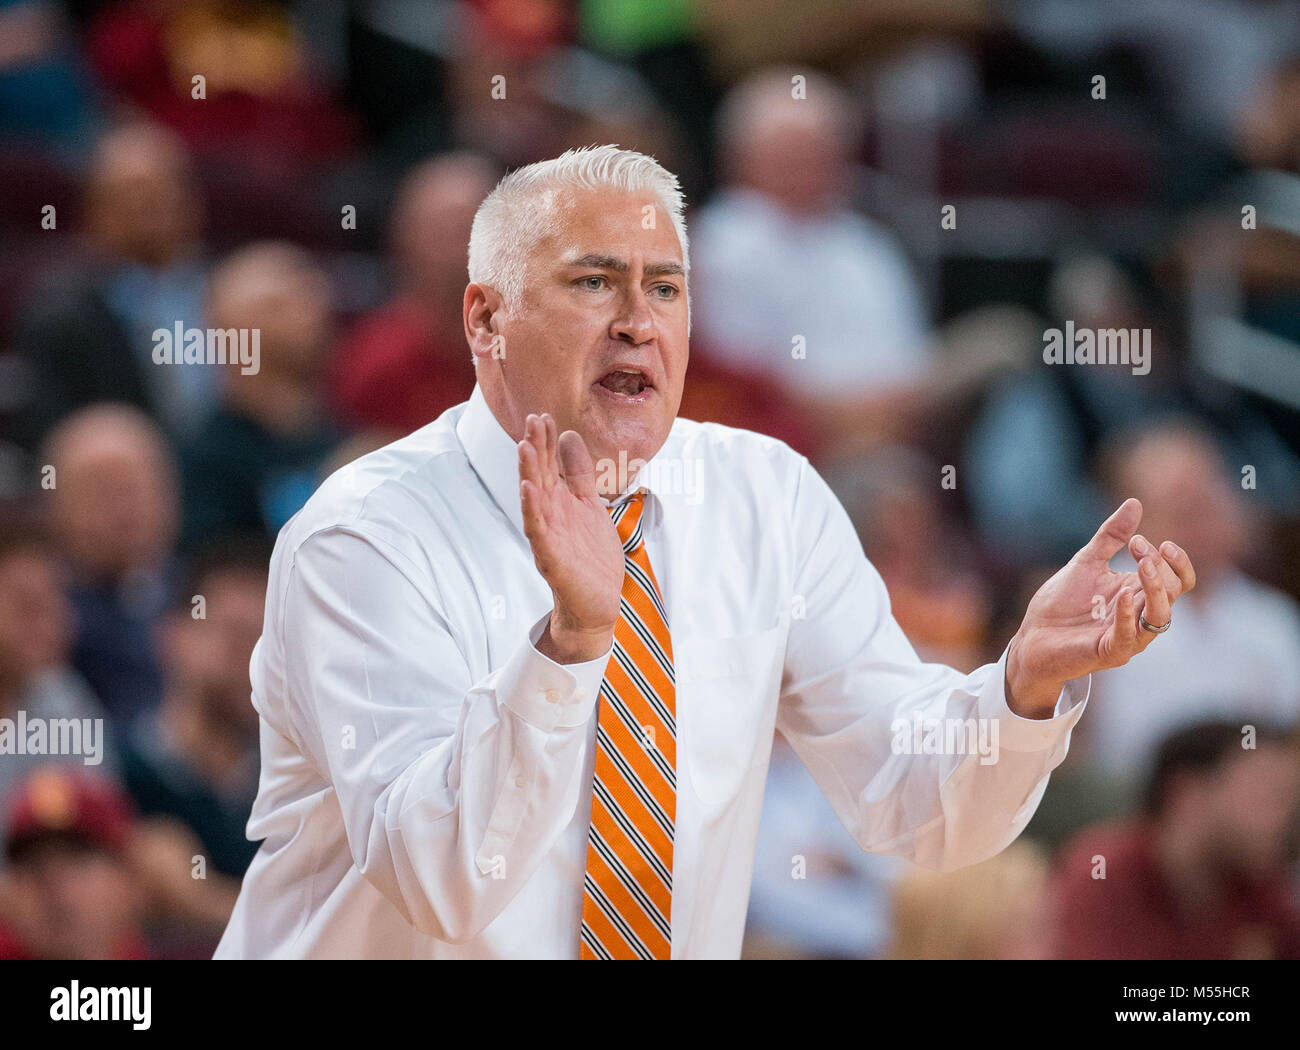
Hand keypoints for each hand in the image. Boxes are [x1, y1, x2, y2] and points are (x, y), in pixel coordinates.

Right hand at [518, 413, 623, 662]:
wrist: (598, 603)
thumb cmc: (591, 557)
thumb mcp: (591, 505)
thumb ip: (580, 473)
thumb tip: (570, 436)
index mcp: (560, 502)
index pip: (551, 465)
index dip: (547, 441)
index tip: (543, 415)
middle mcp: (550, 515)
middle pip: (540, 476)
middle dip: (537, 448)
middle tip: (533, 420)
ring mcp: (548, 535)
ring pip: (535, 498)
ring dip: (529, 472)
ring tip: (525, 446)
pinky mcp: (551, 556)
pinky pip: (538, 530)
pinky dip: (531, 509)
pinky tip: (528, 489)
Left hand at [1006, 497, 1196, 716]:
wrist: (1034, 635)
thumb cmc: (1062, 603)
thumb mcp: (1087, 561)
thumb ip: (1111, 536)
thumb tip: (1135, 502)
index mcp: (1141, 594)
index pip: (1179, 579)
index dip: (1173, 559)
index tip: (1140, 540)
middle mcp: (1142, 616)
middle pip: (1173, 591)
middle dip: (1158, 565)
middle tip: (1135, 545)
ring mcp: (1129, 636)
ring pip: (1161, 615)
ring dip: (1155, 587)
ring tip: (1143, 563)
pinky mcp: (1110, 652)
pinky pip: (1128, 636)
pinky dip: (1128, 614)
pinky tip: (1124, 594)